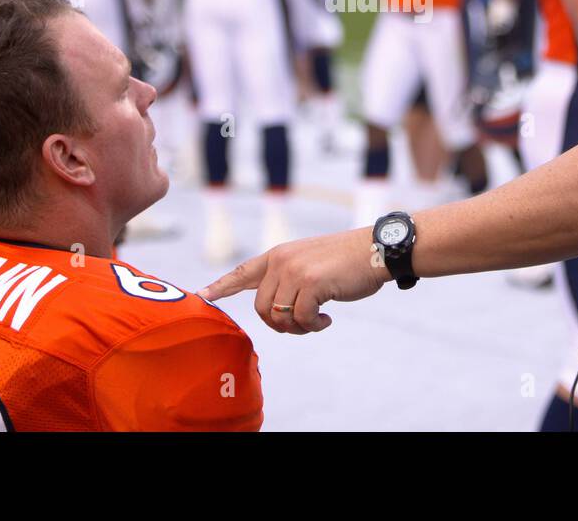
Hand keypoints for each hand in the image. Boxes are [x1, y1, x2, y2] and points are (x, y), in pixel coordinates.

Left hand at [199, 228, 390, 333]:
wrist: (375, 249)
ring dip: (298, 327)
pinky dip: (314, 325)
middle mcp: (281, 260)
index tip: (202, 296)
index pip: (243, 272)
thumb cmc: (346, 261)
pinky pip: (300, 319)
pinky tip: (327, 318)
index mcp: (278, 254)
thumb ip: (288, 278)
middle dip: (279, 324)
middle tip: (304, 324)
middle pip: (261, 308)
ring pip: (279, 316)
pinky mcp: (311, 283)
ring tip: (317, 320)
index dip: (222, 286)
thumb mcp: (309, 262)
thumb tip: (275, 309)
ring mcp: (294, 270)